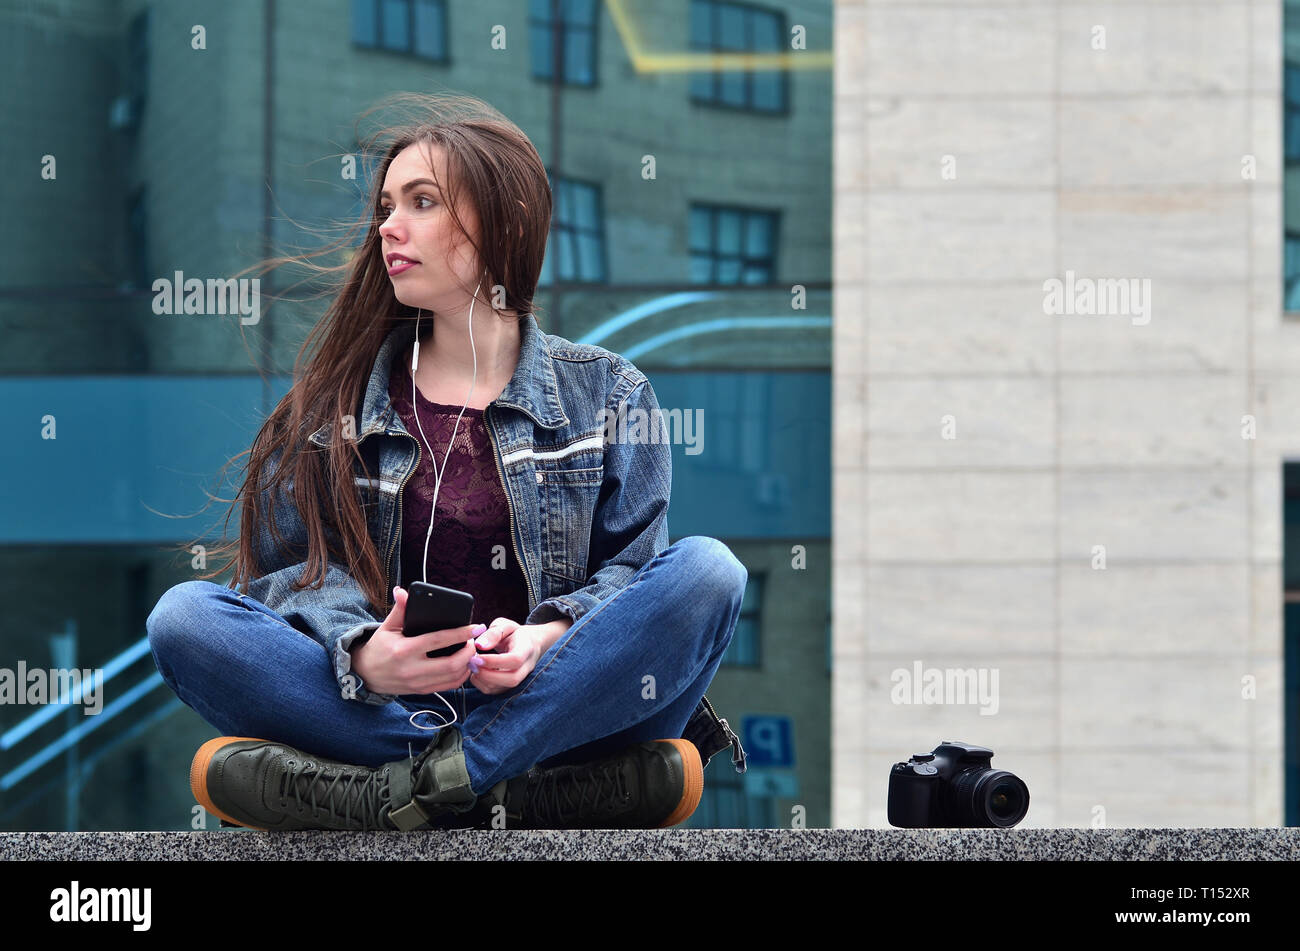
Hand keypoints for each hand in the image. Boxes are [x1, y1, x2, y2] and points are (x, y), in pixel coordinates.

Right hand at [349, 586, 478, 695]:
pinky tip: (464, 665)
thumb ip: (400, 609)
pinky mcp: (421, 691)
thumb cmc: (379, 647)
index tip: (477, 627)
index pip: (439, 640)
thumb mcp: (387, 627)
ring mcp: (417, 683)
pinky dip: (461, 676)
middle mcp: (412, 669)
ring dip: (468, 664)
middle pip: (451, 664)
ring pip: (453, 677)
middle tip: (473, 640)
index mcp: (404, 650)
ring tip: (471, 651)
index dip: (461, 634)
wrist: (365, 674)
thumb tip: (403, 591)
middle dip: (469, 651)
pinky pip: (448, 686)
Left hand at [468, 617, 540, 694]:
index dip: (495, 661)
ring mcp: (519, 679)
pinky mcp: (509, 686)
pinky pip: (496, 691)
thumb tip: (479, 645)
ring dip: (483, 680)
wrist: (527, 643)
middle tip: (472, 663)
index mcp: (526, 649)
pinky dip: (482, 684)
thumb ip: (493, 633)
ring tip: (472, 665)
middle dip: (488, 675)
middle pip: (512, 679)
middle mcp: (526, 667)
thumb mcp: (504, 625)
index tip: (477, 656)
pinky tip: (476, 672)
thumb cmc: (513, 633)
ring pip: (502, 688)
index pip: (515, 660)